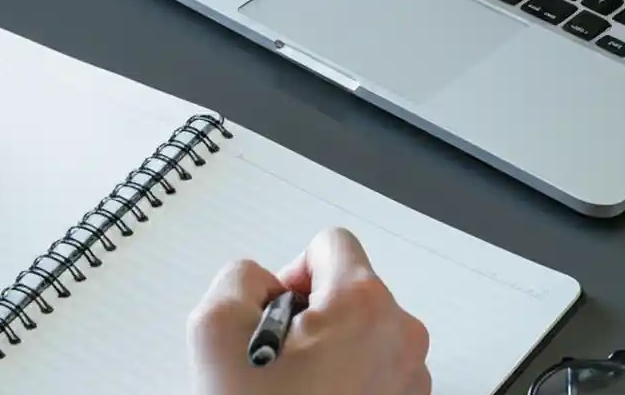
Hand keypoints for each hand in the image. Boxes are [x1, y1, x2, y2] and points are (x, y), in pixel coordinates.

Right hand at [188, 228, 430, 394]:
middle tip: (278, 361)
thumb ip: (239, 276)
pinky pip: (373, 370)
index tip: (276, 312)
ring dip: (328, 352)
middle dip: (310, 317)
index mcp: (363, 306)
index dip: (291, 272)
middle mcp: (400, 338)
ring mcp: (409, 379)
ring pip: (362, 333)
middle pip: (349, 291)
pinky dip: (344, 382)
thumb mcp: (215, 327)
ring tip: (295, 390)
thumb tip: (261, 281)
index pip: (330, 245)